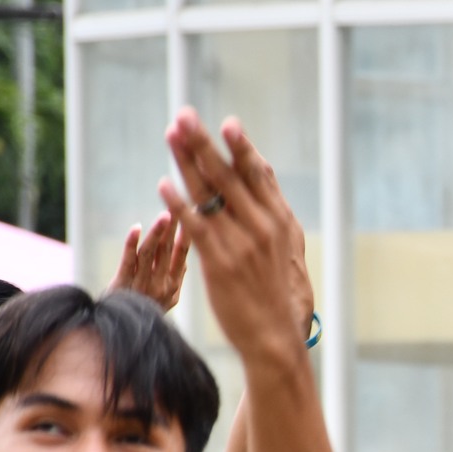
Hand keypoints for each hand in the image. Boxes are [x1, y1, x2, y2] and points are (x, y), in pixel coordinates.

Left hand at [106, 214, 190, 311]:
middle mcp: (160, 285)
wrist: (124, 331)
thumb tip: (185, 255)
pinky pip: (128, 261)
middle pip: (167, 250)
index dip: (187, 235)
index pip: (182, 255)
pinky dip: (132, 243)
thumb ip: (177, 276)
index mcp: (173, 285)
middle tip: (178, 206)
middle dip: (173, 227)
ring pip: (151, 253)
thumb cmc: (145, 311)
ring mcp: (142, 284)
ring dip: (157, 232)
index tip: (192, 216)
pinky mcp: (122, 284)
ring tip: (165, 215)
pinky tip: (136, 228)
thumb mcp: (168, 298)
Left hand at [158, 110, 309, 361]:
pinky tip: (165, 185)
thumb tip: (264, 176)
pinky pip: (197, 228)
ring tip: (172, 136)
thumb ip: (272, 211)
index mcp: (280, 222)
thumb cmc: (279, 294)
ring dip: (187, 162)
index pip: (258, 175)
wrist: (275, 336)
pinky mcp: (221, 264)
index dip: (242, 148)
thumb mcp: (287, 248)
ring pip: (210, 195)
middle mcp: (262, 227)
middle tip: (186, 116)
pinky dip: (180, 205)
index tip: (227, 123)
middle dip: (205, 144)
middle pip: (229, 176)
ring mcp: (242, 244)